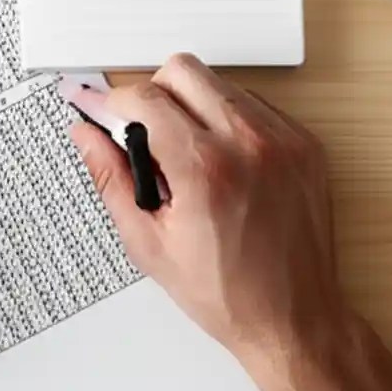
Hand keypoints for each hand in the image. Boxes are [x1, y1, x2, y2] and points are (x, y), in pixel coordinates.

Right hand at [71, 54, 391, 390]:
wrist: (294, 320)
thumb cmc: (228, 293)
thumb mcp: (149, 243)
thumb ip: (111, 178)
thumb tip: (86, 137)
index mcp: (205, 170)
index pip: (145, 98)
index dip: (112, 101)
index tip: (100, 109)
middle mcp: (249, 145)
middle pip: (182, 70)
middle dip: (152, 93)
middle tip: (142, 131)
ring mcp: (283, 140)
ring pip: (219, 82)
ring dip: (191, 104)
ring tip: (185, 154)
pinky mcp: (305, 144)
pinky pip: (254, 103)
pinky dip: (228, 119)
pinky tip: (220, 159)